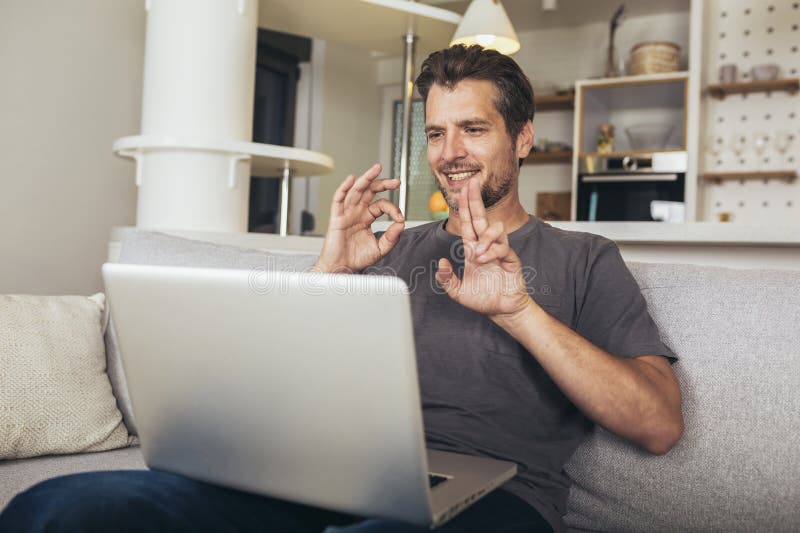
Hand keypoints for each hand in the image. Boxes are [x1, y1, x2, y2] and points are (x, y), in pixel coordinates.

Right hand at [315, 163, 404, 272]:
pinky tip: (351, 179)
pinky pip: (338, 199)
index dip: (393, 208)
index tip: (400, 217)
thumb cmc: (357, 259)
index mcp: (367, 217)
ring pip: (356, 190)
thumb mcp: (380, 249)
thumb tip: (401, 224)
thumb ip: (392, 237)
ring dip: (366, 178)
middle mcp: (357, 212)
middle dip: (382, 183)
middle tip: (396, 181)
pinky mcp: (336, 217)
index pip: (381, 205)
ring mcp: (346, 213)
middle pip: (370, 191)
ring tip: (377, 168)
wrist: (341, 268)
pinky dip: (343, 188)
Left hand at [435, 179, 530, 320]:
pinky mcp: (510, 258)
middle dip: (475, 200)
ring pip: (494, 229)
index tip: (461, 190)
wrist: (501, 310)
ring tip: (476, 254)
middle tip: (471, 184)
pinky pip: (502, 247)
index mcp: (472, 249)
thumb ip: (446, 279)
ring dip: (483, 238)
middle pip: (481, 217)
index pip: (468, 223)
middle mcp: (485, 246)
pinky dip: (491, 252)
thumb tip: (441, 263)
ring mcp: (499, 250)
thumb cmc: (482, 299)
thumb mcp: (457, 291)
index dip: (465, 207)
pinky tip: (484, 261)